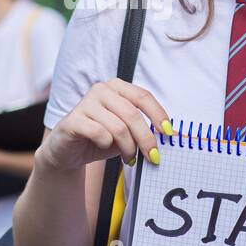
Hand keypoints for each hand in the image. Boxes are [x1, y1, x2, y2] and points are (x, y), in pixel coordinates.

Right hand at [37, 79, 171, 171]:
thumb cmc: (101, 139)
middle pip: (132, 114)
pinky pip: (99, 133)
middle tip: (153, 157)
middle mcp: (101, 89)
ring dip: (128, 148)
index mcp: (117, 87)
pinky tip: (106, 148)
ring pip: (118, 127)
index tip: (169, 134)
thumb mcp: (128, 134)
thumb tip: (178, 135)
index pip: (143, 96)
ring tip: (130, 159)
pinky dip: (107, 145)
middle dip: (146, 139)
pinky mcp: (72, 120)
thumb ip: (148, 130)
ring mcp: (85, 103)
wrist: (68, 152)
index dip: (159, 115)